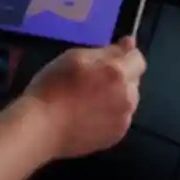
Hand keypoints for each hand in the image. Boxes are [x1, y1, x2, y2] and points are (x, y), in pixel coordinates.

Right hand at [22, 37, 145, 159]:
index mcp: (118, 74)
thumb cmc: (53, 86)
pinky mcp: (116, 137)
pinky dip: (109, 115)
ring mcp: (123, 120)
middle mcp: (128, 97)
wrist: (42, 127)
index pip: (138, 59)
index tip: (108, 58)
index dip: (124, 56)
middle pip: (133, 81)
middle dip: (119, 77)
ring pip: (127, 101)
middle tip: (91, 80)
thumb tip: (130, 43)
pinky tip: (87, 116)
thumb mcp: (74, 57)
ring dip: (115, 97)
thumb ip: (107, 51)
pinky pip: (119, 119)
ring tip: (87, 101)